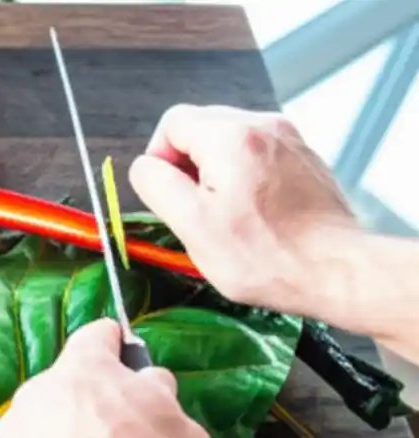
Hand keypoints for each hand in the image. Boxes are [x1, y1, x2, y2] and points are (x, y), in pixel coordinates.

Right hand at [129, 104, 356, 317]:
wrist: (336, 269)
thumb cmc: (264, 255)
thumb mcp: (191, 225)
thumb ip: (156, 185)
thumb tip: (145, 167)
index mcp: (230, 137)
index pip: (172, 123)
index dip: (159, 158)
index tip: (168, 195)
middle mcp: (263, 125)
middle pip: (201, 125)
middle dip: (187, 163)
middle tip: (195, 209)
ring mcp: (289, 139)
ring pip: (229, 139)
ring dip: (216, 170)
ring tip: (226, 212)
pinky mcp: (304, 157)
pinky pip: (257, 152)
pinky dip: (244, 175)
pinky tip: (253, 210)